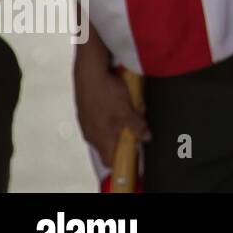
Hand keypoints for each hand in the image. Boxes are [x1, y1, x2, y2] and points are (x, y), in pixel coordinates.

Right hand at [74, 41, 149, 167]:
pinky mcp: (87, 110)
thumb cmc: (105, 93)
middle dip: (127, 136)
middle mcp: (90, 134)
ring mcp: (87, 122)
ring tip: (130, 107)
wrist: (89, 72)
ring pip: (108, 129)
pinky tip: (121, 98)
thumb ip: (137, 127)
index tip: (136, 155)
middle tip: (138, 123)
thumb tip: (146, 138)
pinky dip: (113, 112)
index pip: (110, 161)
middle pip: (111, 144)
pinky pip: (103, 117)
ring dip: (121, 122)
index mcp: (100, 139)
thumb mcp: (127, 111)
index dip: (124, 160)